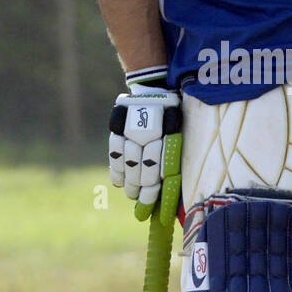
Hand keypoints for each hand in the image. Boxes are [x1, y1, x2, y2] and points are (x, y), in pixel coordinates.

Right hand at [108, 66, 181, 223]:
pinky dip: (116, 167)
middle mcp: (146, 134)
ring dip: (128, 181)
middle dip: (139, 189)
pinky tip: (118, 181)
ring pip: (127, 162)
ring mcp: (130, 130)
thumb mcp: (177, 131)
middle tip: (139, 204)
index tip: (149, 205)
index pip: (156, 169)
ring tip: (130, 194)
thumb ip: (173, 154)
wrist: (154, 86)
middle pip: (140, 169)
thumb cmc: (171, 115)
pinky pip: (114, 151)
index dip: (151, 190)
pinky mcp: (118, 126)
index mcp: (165, 136)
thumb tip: (174, 187)